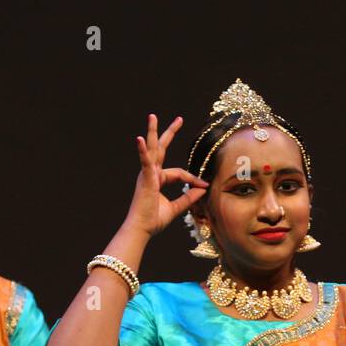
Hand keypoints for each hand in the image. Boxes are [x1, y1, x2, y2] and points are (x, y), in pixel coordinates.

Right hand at [124, 114, 208, 236]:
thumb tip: (203, 189)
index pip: (179, 173)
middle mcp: (151, 173)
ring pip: (152, 149)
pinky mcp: (144, 178)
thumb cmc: (153, 220)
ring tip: (153, 116)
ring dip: (153, 132)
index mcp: (157, 179)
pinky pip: (145, 161)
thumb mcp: (176, 208)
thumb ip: (188, 198)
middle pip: (161, 149)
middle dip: (169, 133)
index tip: (204, 185)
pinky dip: (143, 150)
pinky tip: (141, 139)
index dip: (193, 179)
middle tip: (179, 119)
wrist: (141, 229)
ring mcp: (146, 174)